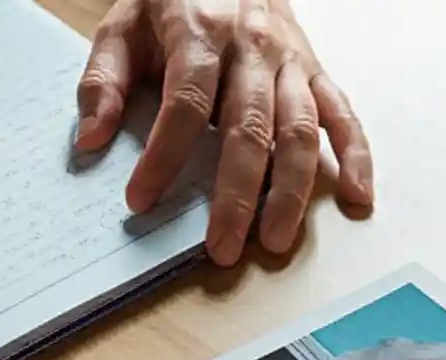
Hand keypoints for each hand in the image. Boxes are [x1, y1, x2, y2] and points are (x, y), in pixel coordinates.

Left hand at [74, 0, 373, 265]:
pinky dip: (355, 157)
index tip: (141, 200)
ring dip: (291, 191)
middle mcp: (253, 48)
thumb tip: (89, 141)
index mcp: (200, 32)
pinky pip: (342, 115)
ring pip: (300, 130)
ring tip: (276, 241)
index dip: (163, 156)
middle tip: (223, 249)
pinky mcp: (314, 70)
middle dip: (237, 195)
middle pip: (250, 129)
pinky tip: (356, 198)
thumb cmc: (171, 2)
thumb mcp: (122, 27)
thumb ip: (102, 82)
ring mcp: (290, 61)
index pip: (186, 104)